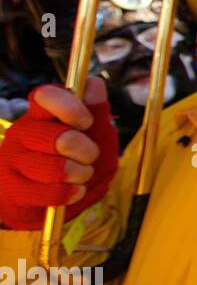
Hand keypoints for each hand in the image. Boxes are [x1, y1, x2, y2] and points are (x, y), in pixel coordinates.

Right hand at [0, 79, 117, 229]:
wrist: (48, 200)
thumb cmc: (75, 159)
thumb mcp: (94, 135)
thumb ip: (96, 111)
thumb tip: (95, 84)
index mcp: (42, 113)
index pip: (45, 96)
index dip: (69, 107)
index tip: (87, 122)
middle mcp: (23, 132)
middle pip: (57, 137)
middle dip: (86, 151)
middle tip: (90, 156)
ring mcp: (14, 160)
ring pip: (54, 167)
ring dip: (80, 174)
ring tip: (82, 175)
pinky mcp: (12, 189)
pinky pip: (49, 193)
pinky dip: (71, 193)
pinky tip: (74, 191)